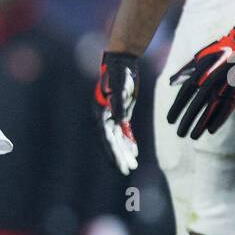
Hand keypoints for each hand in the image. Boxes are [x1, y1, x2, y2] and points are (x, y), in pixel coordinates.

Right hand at [95, 51, 140, 173]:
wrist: (121, 63)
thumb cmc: (119, 74)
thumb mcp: (121, 88)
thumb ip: (120, 105)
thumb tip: (121, 122)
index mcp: (101, 114)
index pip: (106, 138)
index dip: (112, 153)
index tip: (118, 166)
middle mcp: (103, 118)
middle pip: (111, 142)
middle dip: (118, 156)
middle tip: (126, 170)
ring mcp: (111, 116)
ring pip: (116, 139)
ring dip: (123, 151)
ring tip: (132, 165)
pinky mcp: (119, 113)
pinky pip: (122, 132)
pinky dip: (128, 141)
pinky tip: (134, 151)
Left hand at [167, 26, 234, 138]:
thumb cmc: (217, 55)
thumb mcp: (199, 60)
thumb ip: (184, 72)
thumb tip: (170, 82)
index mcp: (200, 72)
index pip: (185, 93)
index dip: (177, 108)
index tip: (169, 121)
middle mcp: (211, 80)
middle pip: (197, 104)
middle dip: (188, 120)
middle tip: (179, 134)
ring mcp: (224, 87)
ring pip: (212, 109)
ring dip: (202, 124)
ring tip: (193, 136)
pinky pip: (227, 108)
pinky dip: (219, 120)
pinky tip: (210, 131)